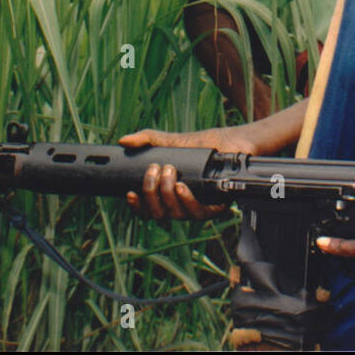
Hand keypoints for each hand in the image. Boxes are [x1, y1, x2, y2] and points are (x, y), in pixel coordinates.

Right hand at [117, 126, 255, 220]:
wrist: (230, 142)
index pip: (148, 210)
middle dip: (151, 192)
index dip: (137, 207)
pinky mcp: (216, 207)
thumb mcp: (171, 141)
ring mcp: (198, 207)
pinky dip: (187, 201)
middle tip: (156, 169)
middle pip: (158, 214)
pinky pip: (198, 213)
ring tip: (169, 172)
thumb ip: (148, 140)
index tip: (131, 193)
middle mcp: (182, 205)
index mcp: (169, 196)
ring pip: (176, 214)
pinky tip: (182, 188)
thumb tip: (123, 141)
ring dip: (167, 194)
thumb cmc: (202, 145)